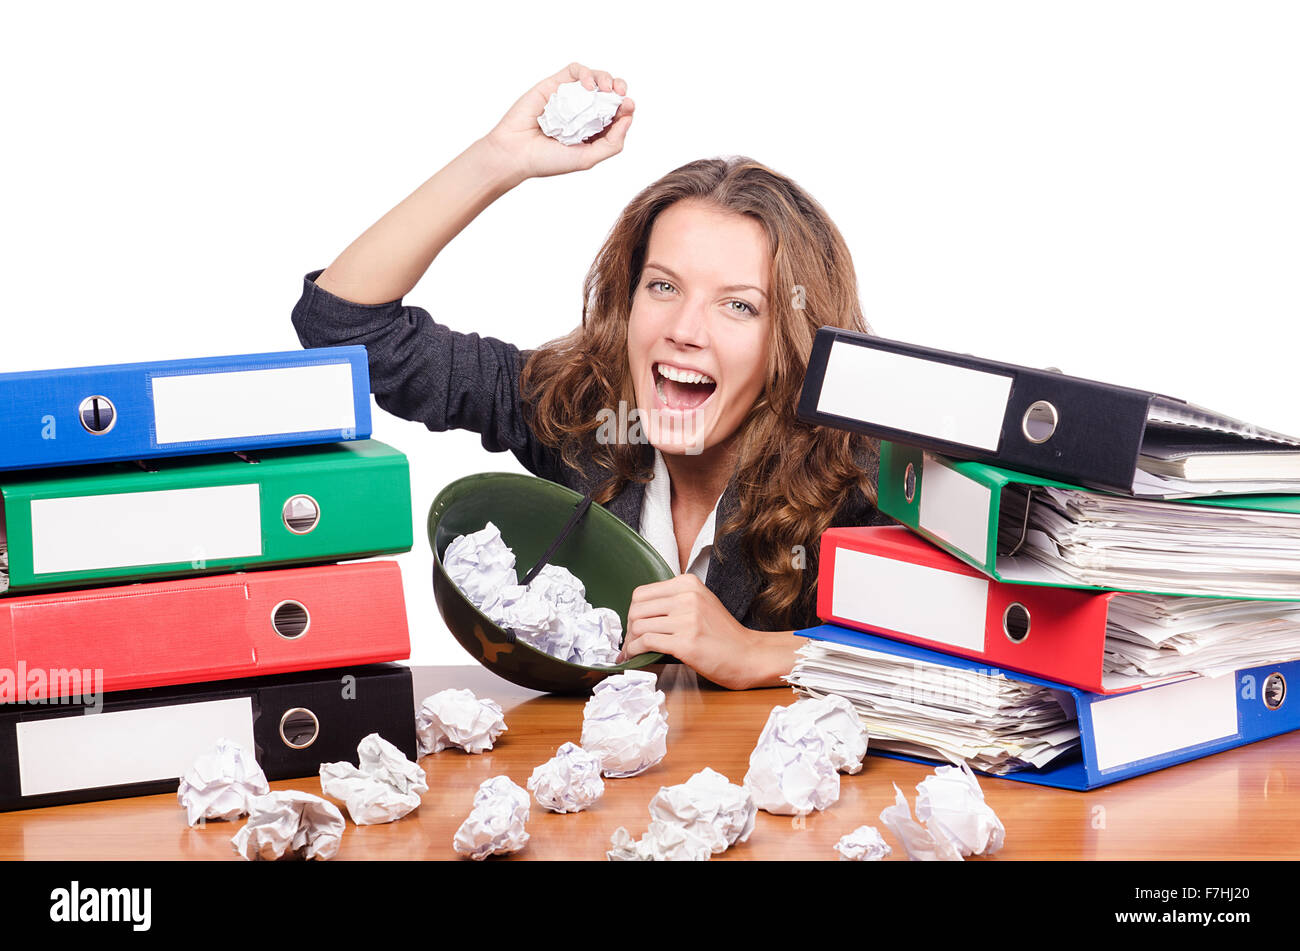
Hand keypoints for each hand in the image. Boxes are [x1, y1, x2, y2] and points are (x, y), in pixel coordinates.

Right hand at [481, 62, 633, 182]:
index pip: (616, 114)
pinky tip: (587, 86)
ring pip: (594, 78)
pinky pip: (575, 71)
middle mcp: (582, 112)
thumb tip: (628, 118)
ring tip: (607, 88)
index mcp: (591, 130)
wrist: (515, 153)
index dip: (625, 107)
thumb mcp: (587, 158)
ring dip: (606, 78)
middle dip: (619, 89)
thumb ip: (612, 142)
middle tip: (620, 93)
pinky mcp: (554, 85)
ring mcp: (568, 97)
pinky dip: (586, 73)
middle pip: (608, 93)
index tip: (628, 106)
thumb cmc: (548, 160)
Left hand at [617, 574, 801, 689]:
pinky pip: (646, 643)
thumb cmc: (723, 634)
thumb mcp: (700, 603)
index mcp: (688, 583)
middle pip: (636, 609)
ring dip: (630, 643)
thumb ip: (674, 600)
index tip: (635, 625)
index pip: (642, 593)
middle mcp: (687, 597)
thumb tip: (638, 612)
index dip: (633, 611)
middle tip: (631, 641)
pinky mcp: (685, 643)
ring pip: (638, 626)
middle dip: (628, 628)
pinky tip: (635, 657)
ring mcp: (687, 620)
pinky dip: (634, 651)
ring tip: (632, 651)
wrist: (747, 655)